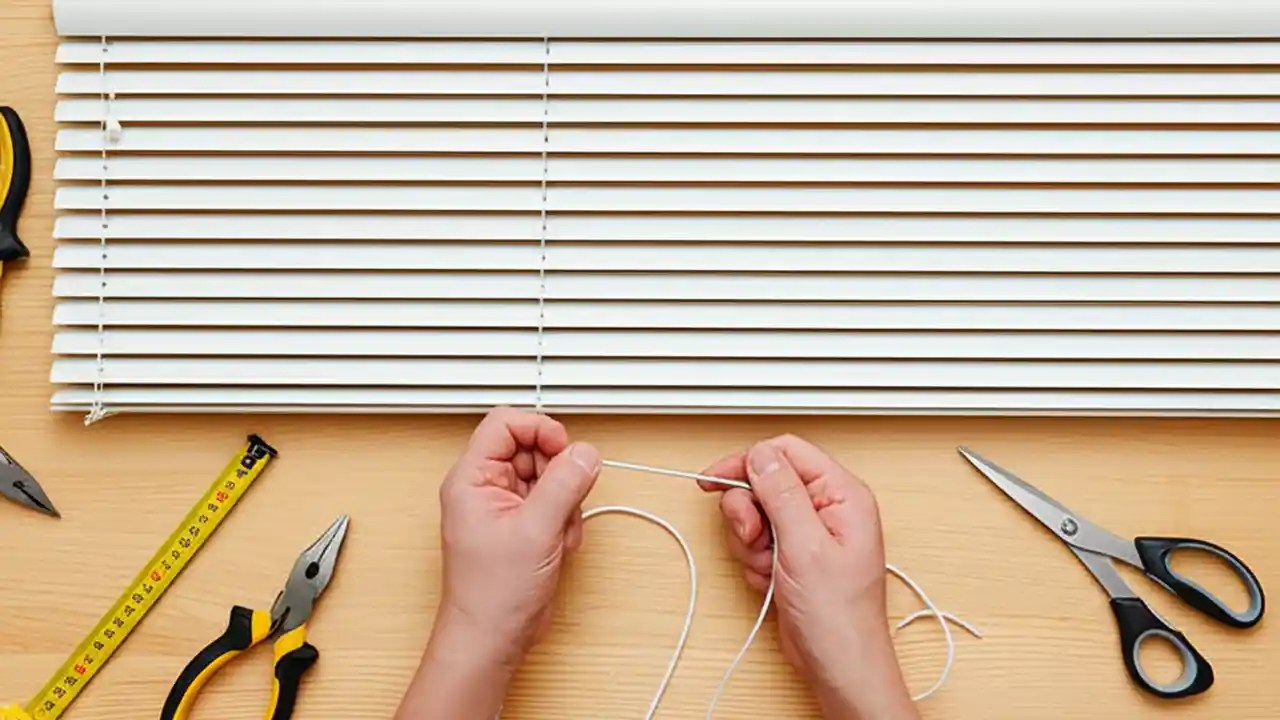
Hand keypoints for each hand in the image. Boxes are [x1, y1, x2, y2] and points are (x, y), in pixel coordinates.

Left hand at [396, 407, 600, 719]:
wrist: (492, 638)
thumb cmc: (492, 594)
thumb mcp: (535, 531)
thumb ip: (564, 485)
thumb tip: (586, 452)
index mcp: (472, 479)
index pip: (505, 424)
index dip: (539, 429)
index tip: (563, 449)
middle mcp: (486, 488)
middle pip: (533, 448)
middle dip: (558, 474)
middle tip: (563, 501)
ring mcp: (506, 507)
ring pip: (549, 476)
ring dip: (565, 501)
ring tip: (556, 532)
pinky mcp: (524, 525)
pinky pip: (555, 502)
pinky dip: (565, 521)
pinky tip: (557, 545)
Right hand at [700, 435, 916, 719]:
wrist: (837, 665)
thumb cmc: (839, 617)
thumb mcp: (806, 546)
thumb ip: (782, 493)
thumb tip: (760, 454)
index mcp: (842, 494)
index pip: (786, 452)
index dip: (747, 463)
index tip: (714, 480)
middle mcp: (827, 508)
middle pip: (764, 482)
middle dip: (748, 513)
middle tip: (754, 537)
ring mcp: (808, 533)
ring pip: (755, 513)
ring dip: (750, 543)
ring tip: (769, 568)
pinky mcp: (793, 555)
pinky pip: (756, 542)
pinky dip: (754, 562)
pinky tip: (771, 582)